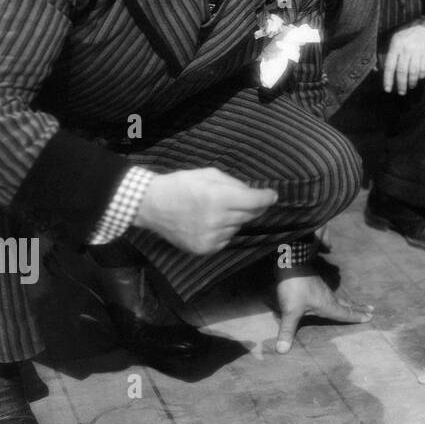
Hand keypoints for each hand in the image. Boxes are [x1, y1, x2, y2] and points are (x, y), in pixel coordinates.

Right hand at [135, 168, 277, 254]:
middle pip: (250, 215)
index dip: (267, 198)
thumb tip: (254, 194)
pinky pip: (226, 239)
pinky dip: (225, 230)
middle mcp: (217, 220)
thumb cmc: (181, 185)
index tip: (273, 196)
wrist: (151, 206)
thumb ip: (234, 184)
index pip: (255, 201)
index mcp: (219, 198)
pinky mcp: (204, 248)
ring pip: (238, 227)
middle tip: (248, 201)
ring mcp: (211, 237)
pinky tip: (211, 222)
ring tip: (218, 210)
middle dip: (253, 207)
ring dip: (236, 218)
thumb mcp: (209, 175)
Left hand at [274, 271, 373, 354]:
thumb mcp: (290, 311)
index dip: (357, 317)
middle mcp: (328, 297)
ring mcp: (322, 289)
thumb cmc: (294, 288)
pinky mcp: (315, 284)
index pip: (345, 314)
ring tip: (355, 305)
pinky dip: (338, 298)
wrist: (291, 262)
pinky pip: (331, 294)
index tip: (371, 317)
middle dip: (358, 308)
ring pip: (339, 298)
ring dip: (349, 303)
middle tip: (371, 310)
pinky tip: (332, 298)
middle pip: (347, 305)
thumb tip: (282, 351)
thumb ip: (287, 331)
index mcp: (327, 305)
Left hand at [382, 17, 424, 94]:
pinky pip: (424, 69)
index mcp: (395, 46)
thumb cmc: (408, 35)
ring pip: (413, 72)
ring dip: (412, 82)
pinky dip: (421, 76)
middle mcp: (405, 49)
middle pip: (401, 71)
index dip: (388, 79)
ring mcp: (417, 51)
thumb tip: (375, 69)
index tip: (388, 90)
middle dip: (401, 84)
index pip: (389, 66)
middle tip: (401, 92)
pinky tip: (419, 78)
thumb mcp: (395, 40)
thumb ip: (387, 54)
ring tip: (411, 86)